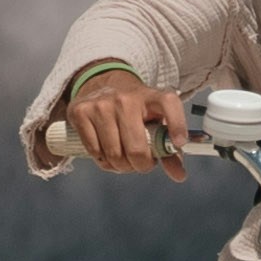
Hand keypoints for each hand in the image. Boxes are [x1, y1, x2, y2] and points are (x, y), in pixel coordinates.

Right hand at [60, 67, 183, 177]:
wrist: (102, 85)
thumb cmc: (136, 111)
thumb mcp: (154, 121)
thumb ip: (167, 150)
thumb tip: (179, 176)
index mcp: (151, 96)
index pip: (169, 104)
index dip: (177, 124)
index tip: (179, 143)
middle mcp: (126, 98)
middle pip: (136, 149)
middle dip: (141, 165)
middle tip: (142, 163)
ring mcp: (102, 104)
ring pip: (114, 154)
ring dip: (121, 166)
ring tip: (125, 159)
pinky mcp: (81, 111)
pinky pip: (94, 151)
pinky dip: (103, 161)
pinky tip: (107, 154)